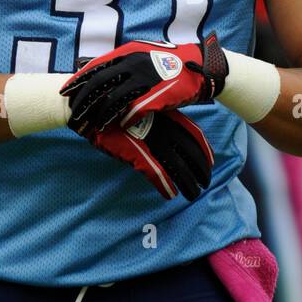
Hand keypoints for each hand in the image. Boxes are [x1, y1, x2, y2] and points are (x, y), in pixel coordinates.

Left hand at [61, 35, 227, 132]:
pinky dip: (122, 119)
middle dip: (83, 100)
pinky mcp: (155, 94)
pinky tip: (115, 126)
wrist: (200, 68)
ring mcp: (144, 78)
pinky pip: (132, 109)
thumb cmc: (170, 64)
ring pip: (113, 99)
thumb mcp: (144, 56)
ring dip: (100, 114)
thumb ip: (124, 62)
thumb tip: (101, 71)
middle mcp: (133, 63)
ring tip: (91, 124)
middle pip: (99, 83)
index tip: (65, 92)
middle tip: (73, 113)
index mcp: (128, 52)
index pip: (95, 66)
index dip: (78, 80)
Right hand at [72, 110, 213, 200]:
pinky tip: (171, 195)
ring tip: (193, 194)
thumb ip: (156, 119)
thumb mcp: (141, 109)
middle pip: (191, 152)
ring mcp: (151, 141)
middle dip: (201, 170)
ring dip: (188, 183)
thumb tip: (166, 133)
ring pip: (178, 166)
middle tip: (206, 183)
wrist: (90, 106)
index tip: (210, 163)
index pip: (194, 134)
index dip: (204, 151)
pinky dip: (166, 186)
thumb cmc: (115, 107)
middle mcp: (163, 128)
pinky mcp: (136, 153)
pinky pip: (157, 174)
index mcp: (166, 115)